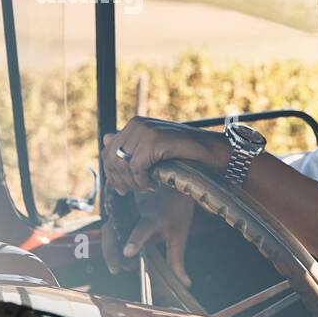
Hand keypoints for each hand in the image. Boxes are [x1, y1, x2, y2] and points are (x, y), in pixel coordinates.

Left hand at [102, 117, 229, 194]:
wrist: (213, 151)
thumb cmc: (187, 152)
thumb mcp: (155, 149)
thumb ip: (132, 145)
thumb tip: (104, 138)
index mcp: (135, 124)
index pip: (109, 150)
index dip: (111, 172)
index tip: (121, 189)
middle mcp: (137, 124)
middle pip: (112, 158)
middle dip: (119, 180)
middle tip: (131, 193)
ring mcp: (144, 131)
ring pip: (123, 165)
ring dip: (132, 183)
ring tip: (145, 189)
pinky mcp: (153, 140)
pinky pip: (136, 168)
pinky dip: (142, 182)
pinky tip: (153, 186)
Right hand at [102, 186, 196, 284]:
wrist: (172, 184)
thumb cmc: (177, 210)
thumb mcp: (180, 235)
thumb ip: (178, 259)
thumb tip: (186, 283)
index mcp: (155, 216)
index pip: (143, 228)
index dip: (135, 240)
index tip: (128, 253)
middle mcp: (136, 212)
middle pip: (115, 230)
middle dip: (112, 251)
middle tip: (118, 270)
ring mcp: (126, 209)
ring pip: (108, 229)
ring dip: (109, 249)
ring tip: (120, 267)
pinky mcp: (120, 210)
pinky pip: (109, 227)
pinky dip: (110, 243)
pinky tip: (118, 256)